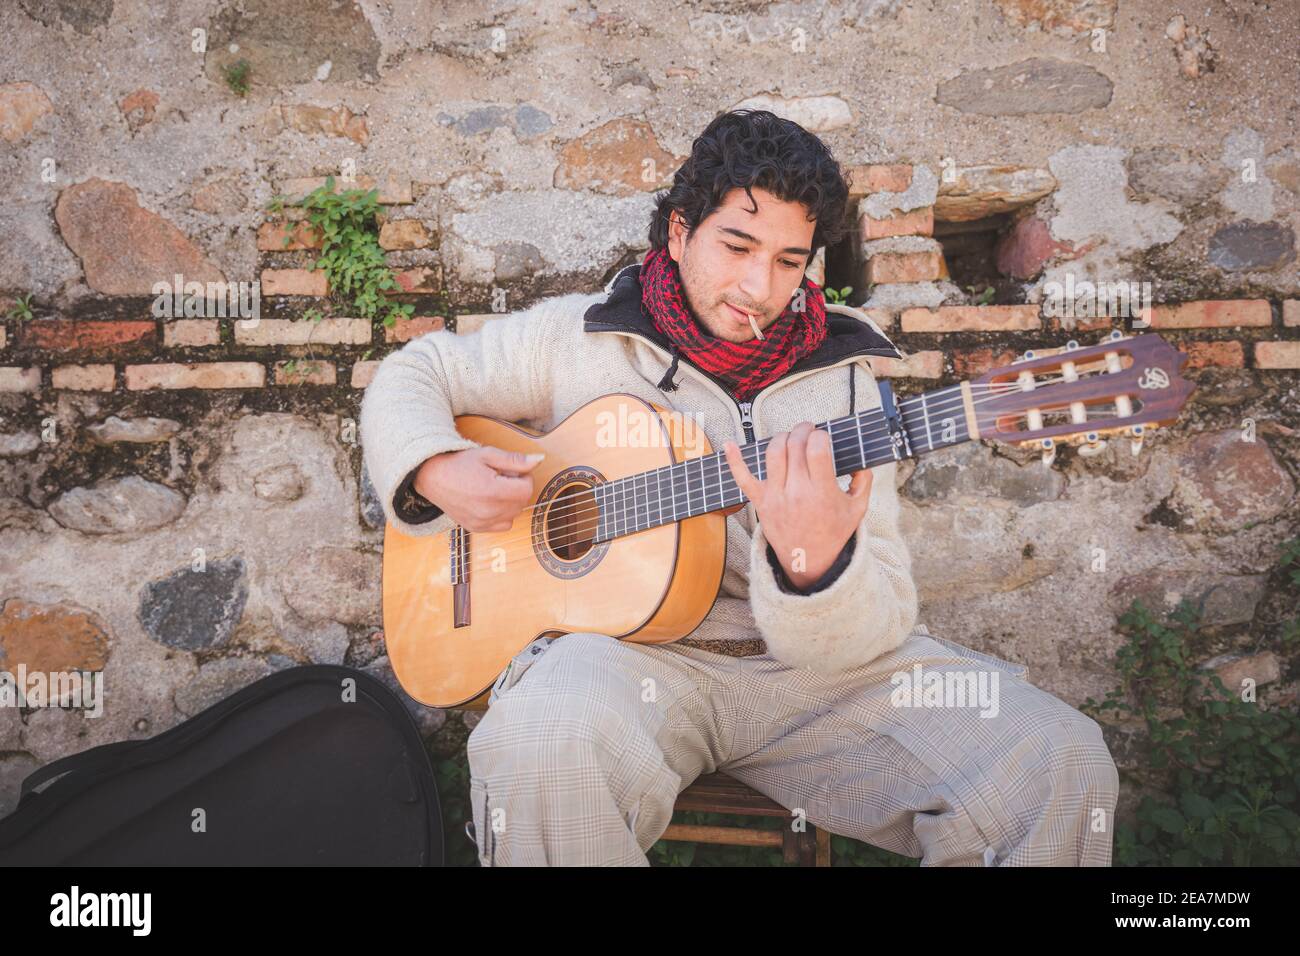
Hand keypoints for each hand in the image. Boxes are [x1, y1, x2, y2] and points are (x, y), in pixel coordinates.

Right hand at [414, 445, 543, 531]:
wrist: (432, 477)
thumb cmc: (459, 463)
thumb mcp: (488, 455)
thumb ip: (515, 460)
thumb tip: (539, 460)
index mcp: (492, 491)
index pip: (527, 489)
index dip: (524, 477)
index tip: (512, 470)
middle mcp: (488, 511)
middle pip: (522, 502)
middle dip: (518, 488)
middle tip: (501, 477)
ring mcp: (482, 522)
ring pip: (514, 514)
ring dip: (511, 501)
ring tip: (494, 488)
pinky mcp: (477, 529)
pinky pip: (503, 525)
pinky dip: (502, 514)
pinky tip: (490, 501)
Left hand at [723, 422, 872, 589]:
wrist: (808, 562)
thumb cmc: (833, 533)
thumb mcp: (857, 510)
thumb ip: (864, 483)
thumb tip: (861, 462)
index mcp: (823, 493)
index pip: (817, 450)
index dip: (820, 436)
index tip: (823, 436)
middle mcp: (797, 492)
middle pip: (795, 446)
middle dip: (803, 430)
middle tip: (808, 429)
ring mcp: (776, 497)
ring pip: (773, 453)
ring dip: (782, 437)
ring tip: (790, 437)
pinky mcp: (760, 502)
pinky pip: (742, 478)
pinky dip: (734, 460)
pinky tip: (729, 444)